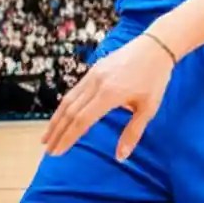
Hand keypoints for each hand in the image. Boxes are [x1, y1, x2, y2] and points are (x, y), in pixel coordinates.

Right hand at [41, 32, 174, 160]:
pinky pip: (75, 90)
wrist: (156, 46)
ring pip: (68, 99)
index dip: (67, 138)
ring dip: (56, 120)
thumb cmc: (155, 78)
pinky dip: (64, 105)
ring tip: (47, 136)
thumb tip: (121, 157)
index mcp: (110, 94)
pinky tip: (61, 115)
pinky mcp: (94, 69)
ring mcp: (93, 74)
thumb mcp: (149, 108)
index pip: (81, 121)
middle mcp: (96, 83)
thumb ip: (133, 132)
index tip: (57, 153)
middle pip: (70, 111)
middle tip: (47, 151)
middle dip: (57, 132)